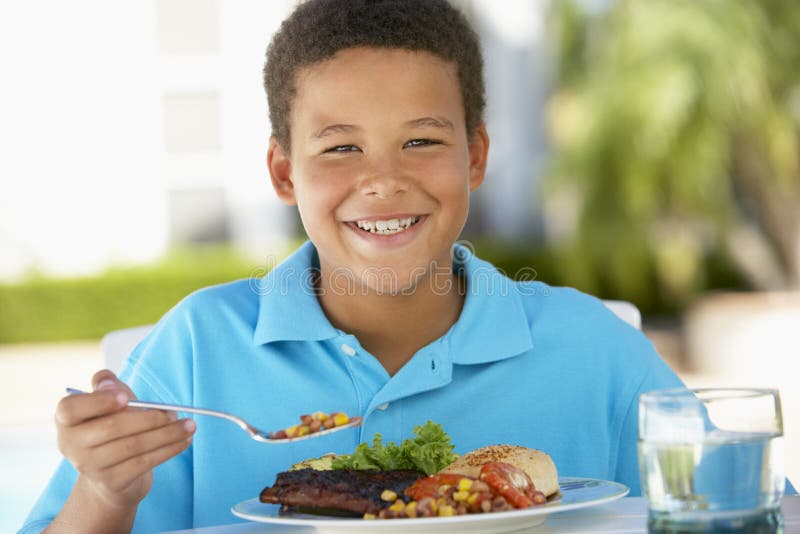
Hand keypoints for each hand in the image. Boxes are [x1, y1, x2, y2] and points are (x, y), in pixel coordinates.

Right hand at [55, 370, 195, 509]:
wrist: (113, 471)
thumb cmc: (112, 424)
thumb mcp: (109, 400)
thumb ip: (108, 384)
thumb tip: (110, 385)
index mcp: (66, 419)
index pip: (70, 409)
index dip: (98, 402)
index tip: (126, 397)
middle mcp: (71, 444)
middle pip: (112, 428)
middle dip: (149, 418)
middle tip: (174, 412)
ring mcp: (90, 466)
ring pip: (133, 446)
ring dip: (167, 434)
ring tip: (189, 425)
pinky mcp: (111, 482)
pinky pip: (144, 463)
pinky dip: (169, 450)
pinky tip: (185, 440)